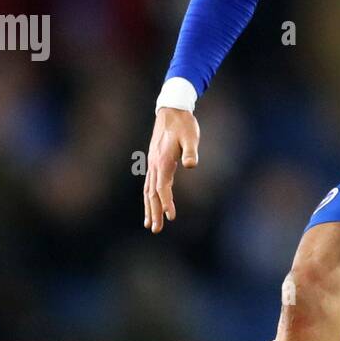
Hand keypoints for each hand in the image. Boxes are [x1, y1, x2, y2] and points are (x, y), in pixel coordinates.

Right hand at [143, 107, 199, 232]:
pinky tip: (151, 205)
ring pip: (148, 191)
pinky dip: (149, 197)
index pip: (163, 187)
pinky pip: (149, 184)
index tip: (171, 216)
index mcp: (163, 161)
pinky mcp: (154, 163)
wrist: (171, 110)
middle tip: (156, 229)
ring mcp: (152, 164)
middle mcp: (155, 165)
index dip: (166, 202)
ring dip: (149, 208)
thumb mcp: (191, 136)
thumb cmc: (184, 124)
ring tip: (150, 224)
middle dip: (154, 212)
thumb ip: (190, 151)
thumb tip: (190, 164)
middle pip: (152, 193)